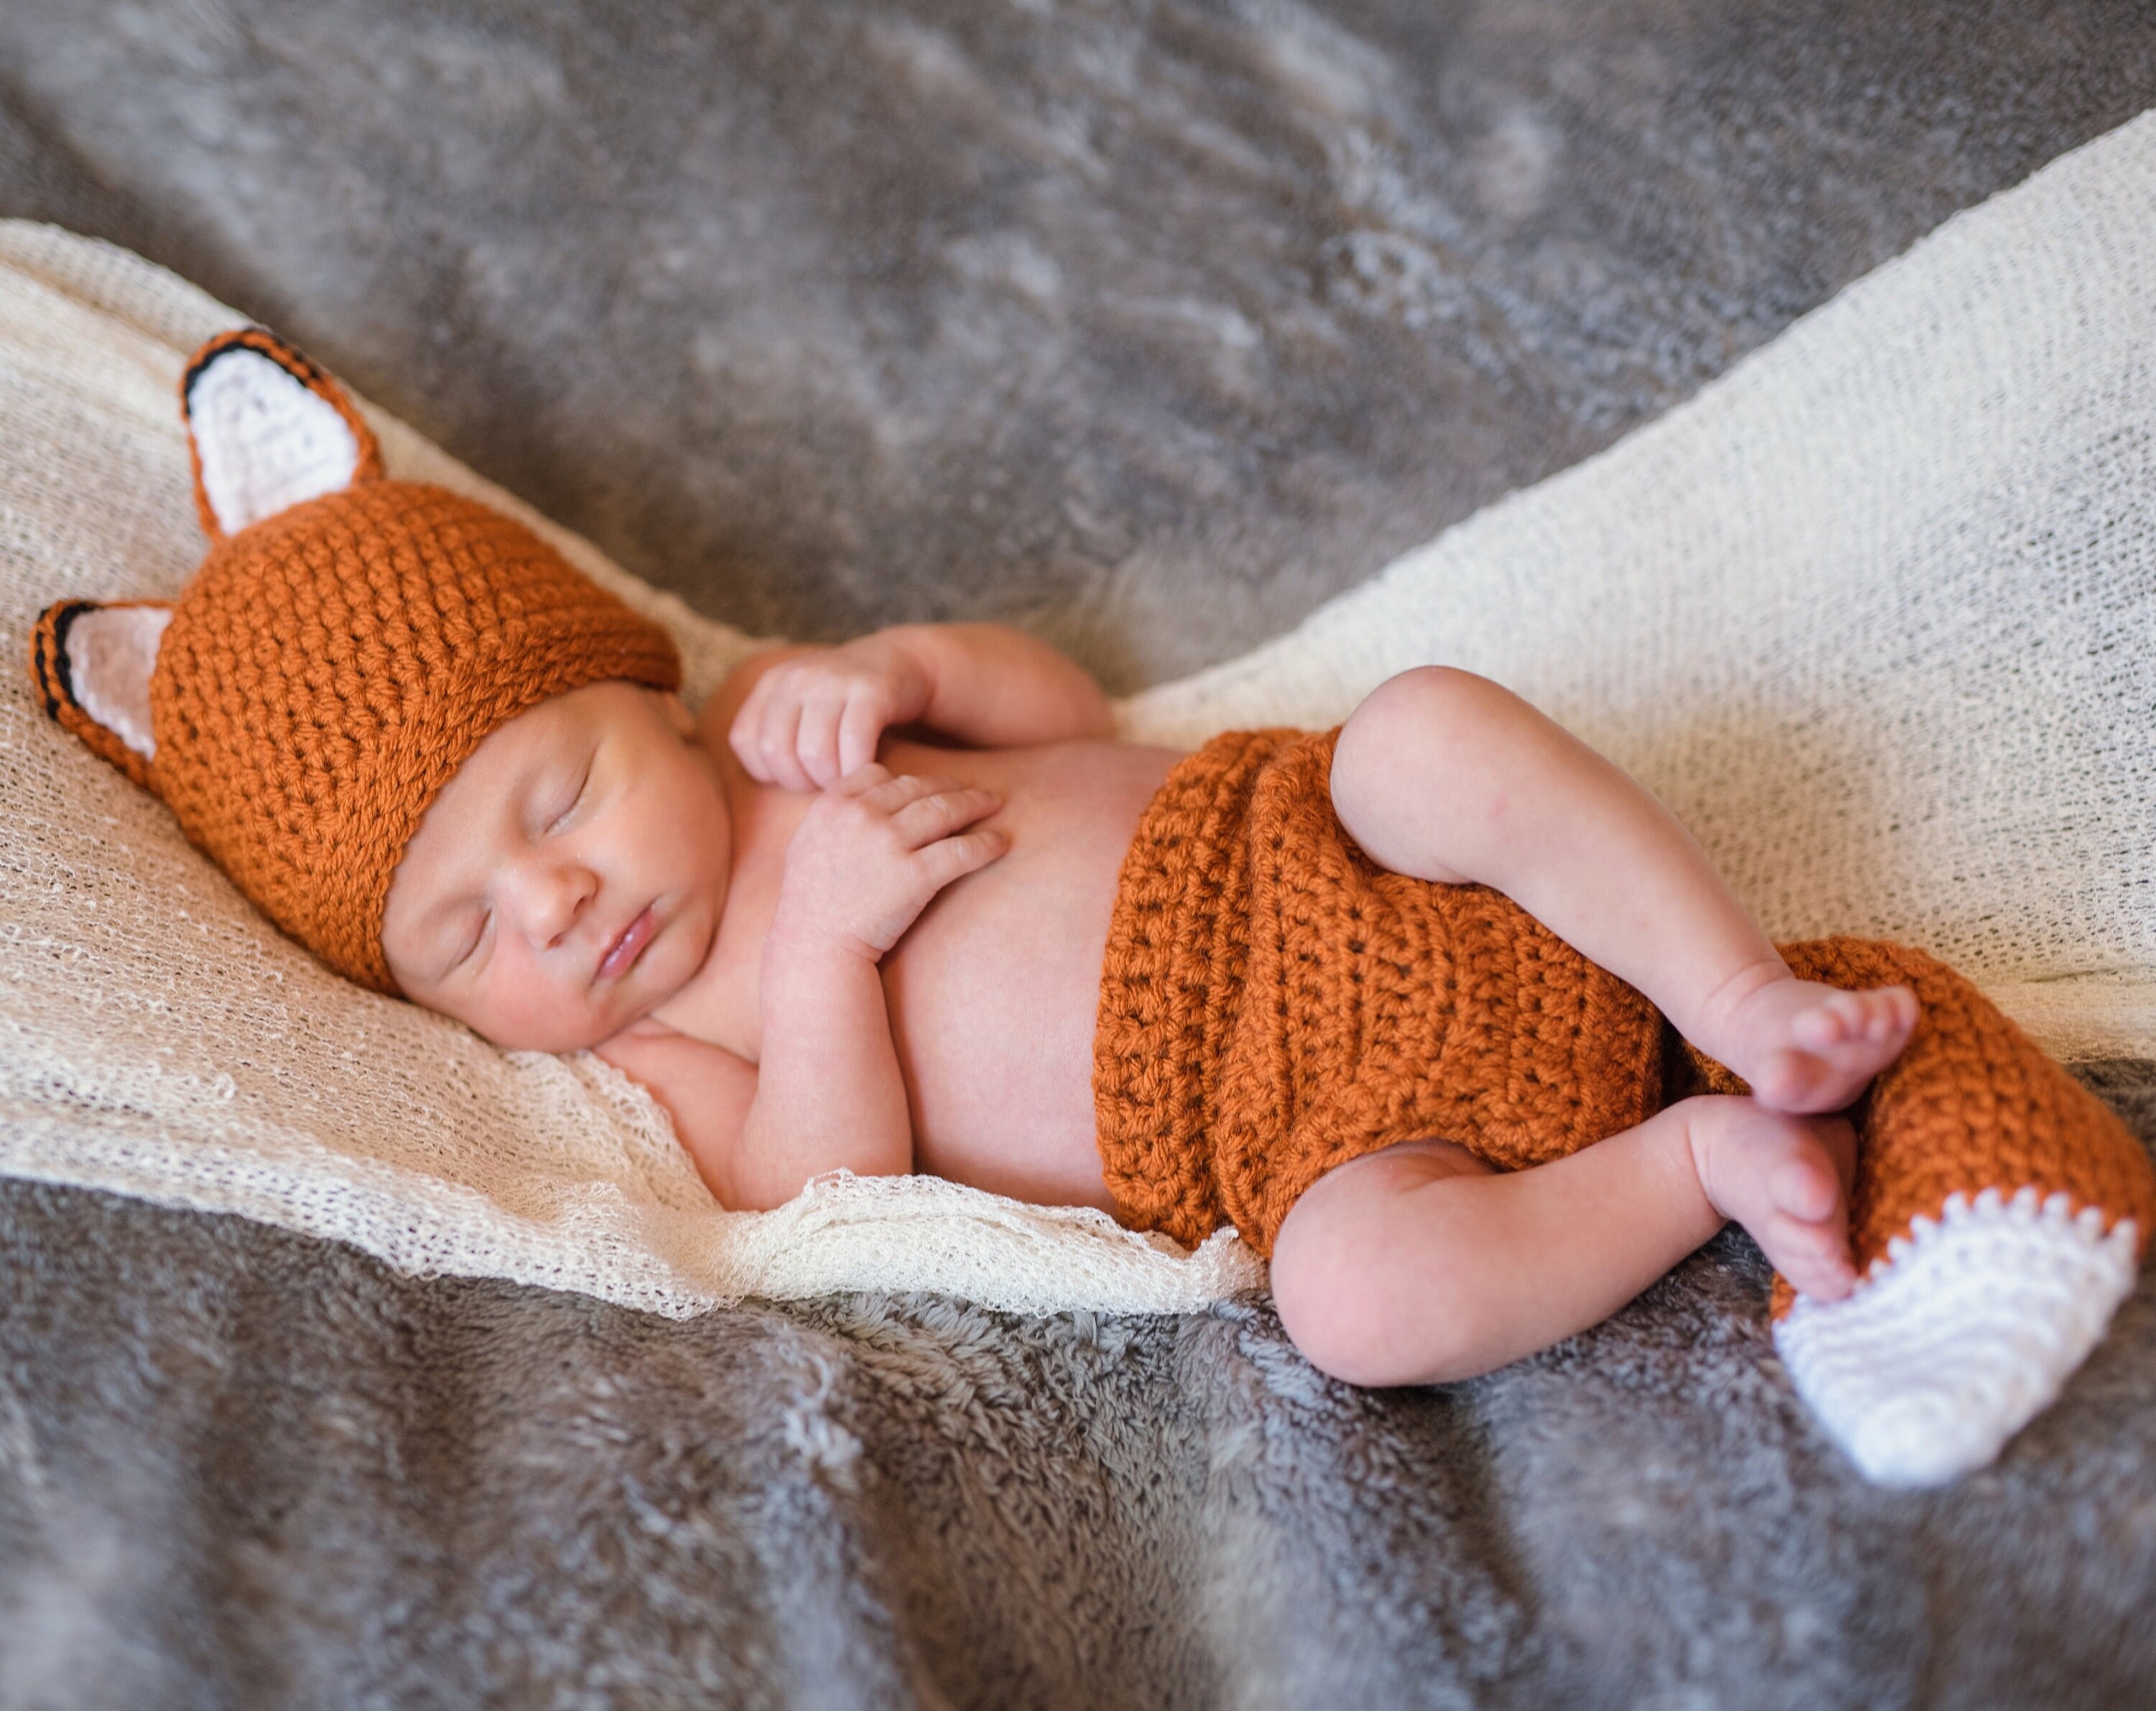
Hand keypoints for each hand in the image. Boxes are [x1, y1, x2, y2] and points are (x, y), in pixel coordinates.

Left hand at [730, 637, 931, 789]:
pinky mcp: (871, 690)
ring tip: (844, 779)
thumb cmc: (843, 704)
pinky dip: (858, 768)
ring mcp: (834, 680)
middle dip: (800, 782)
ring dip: (831, 781)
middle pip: (777, 751)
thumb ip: (773, 733)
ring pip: (813, 753)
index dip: (769, 772)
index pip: (746, 741)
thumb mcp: (800, 708)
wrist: (898, 663)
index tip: (796, 775)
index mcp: (772, 683)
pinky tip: (867, 770)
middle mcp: (797, 678)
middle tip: (823, 784)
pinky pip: (854, 744)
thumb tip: (755, 782)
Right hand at [773, 765, 1006, 958]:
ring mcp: (888, 843)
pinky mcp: (915, 876)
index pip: (878, 774)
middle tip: (972, 791)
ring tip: (994, 804)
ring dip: (975, 803)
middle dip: (949, 785)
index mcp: (832, 806)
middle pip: (917, 786)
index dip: (906, 779)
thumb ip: (832, 817)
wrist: (815, 950)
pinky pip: (960, 851)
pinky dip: (985, 844)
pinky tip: (1000, 843)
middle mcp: (861, 816)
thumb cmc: (810, 906)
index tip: (927, 787)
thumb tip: (860, 798)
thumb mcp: (804, 846)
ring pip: (944, 809)